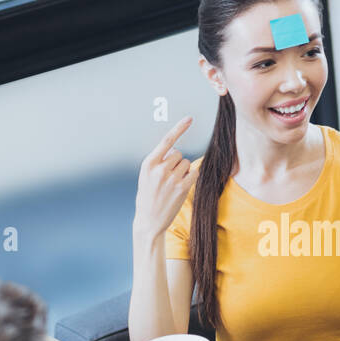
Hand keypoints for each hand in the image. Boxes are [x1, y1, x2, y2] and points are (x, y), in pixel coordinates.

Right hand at [133, 116, 198, 239]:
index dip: (179, 128)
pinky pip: (193, 173)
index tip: (189, 119)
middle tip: (169, 176)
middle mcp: (159, 169)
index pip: (166, 141)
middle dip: (176, 161)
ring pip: (186, 163)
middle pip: (178, 153)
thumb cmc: (147, 197)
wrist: (148, 221)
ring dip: (183, 170)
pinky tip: (181, 186)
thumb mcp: (145, 177)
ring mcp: (171, 179)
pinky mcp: (182, 188)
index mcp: (148, 164)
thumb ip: (157, 162)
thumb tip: (174, 151)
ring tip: (173, 183)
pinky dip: (190, 176)